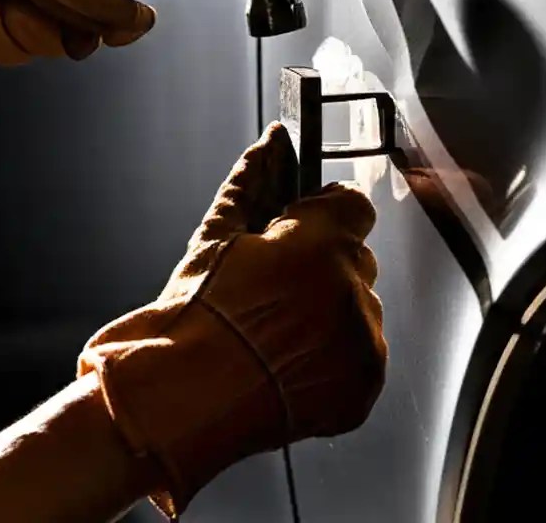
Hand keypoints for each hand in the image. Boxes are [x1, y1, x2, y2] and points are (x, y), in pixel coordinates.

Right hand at [78, 122, 385, 517]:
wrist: (182, 401)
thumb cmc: (190, 323)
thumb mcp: (215, 239)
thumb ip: (254, 187)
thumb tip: (272, 144)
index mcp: (316, 241)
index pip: (349, 204)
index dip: (320, 216)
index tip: (301, 230)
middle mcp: (347, 285)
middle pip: (355, 259)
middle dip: (321, 270)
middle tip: (274, 296)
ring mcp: (359, 336)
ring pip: (361, 308)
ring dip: (329, 315)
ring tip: (275, 338)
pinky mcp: (363, 379)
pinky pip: (362, 356)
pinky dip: (334, 358)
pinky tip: (292, 362)